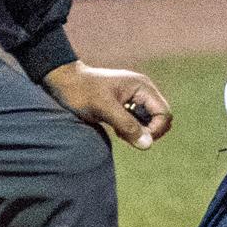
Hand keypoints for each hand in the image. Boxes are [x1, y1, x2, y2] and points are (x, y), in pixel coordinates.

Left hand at [42, 61, 172, 148]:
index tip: (136, 138)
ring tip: (120, 131)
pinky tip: (116, 129)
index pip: (164, 113)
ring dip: (139, 130)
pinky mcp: (126, 104)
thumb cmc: (81, 92)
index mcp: (142, 87)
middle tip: (126, 135)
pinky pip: (139, 120)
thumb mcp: (104, 109)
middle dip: (148, 131)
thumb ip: (127, 125)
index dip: (155, 130)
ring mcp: (135, 97)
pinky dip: (131, 128)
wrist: (63, 81)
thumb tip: (148, 145)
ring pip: (150, 120)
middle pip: (160, 117)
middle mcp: (143, 90)